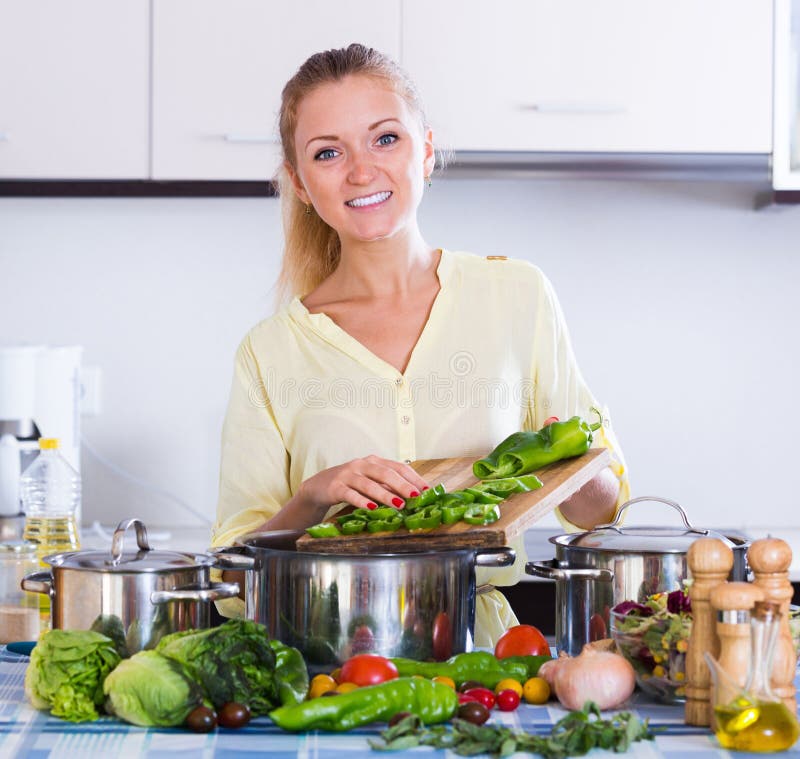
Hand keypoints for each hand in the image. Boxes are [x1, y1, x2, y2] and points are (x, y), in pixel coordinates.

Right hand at [299, 455, 428, 511]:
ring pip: (369, 484)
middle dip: (402, 485)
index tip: (426, 489)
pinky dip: (362, 501)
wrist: (318, 487)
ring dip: (385, 495)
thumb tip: (412, 496)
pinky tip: (372, 508)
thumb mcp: (370, 481)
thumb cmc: (350, 484)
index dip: (413, 477)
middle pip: (385, 473)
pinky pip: (351, 494)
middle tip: (415, 496)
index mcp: (374, 461)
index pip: (397, 467)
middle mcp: (362, 464)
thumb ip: (387, 486)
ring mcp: (348, 475)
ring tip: (399, 505)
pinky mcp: (336, 487)